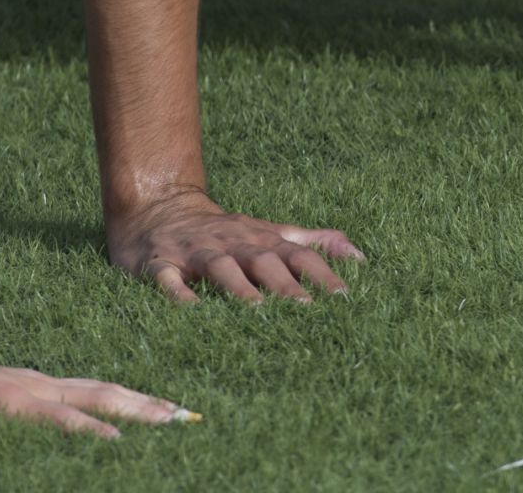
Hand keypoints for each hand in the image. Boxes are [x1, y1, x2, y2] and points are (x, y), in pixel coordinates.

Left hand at [0, 348, 192, 442]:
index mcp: (13, 396)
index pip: (60, 416)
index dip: (88, 432)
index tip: (120, 445)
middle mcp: (37, 384)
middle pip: (98, 393)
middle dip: (138, 406)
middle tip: (179, 416)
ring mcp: (41, 382)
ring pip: (98, 389)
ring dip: (136, 400)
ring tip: (172, 411)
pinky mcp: (40, 386)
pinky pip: (87, 392)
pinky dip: (116, 399)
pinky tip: (130, 410)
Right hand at [108, 190, 362, 304]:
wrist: (161, 210)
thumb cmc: (228, 233)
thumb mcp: (271, 233)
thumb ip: (313, 243)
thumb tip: (361, 258)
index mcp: (262, 240)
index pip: (298, 254)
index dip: (321, 273)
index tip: (344, 297)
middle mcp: (235, 244)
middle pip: (263, 261)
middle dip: (286, 285)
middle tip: (308, 311)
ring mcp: (198, 253)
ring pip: (221, 267)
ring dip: (239, 287)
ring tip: (257, 311)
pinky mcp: (162, 265)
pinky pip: (170, 279)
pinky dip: (179, 294)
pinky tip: (189, 311)